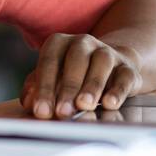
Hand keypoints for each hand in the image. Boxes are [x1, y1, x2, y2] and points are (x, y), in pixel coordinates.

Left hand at [19, 33, 141, 119]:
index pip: (49, 61)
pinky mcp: (127, 67)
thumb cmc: (71, 76)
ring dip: (92, 85)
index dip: (44, 87)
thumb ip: (37, 89)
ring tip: (84, 105)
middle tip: (62, 112)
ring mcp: (107, 52)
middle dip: (68, 88)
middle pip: (75, 60)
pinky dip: (117, 90)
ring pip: (101, 63)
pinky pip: (124, 76)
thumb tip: (29, 103)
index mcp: (59, 43)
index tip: (41, 111)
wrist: (109, 67)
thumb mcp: (51, 79)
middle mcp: (83, 43)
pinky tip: (110, 103)